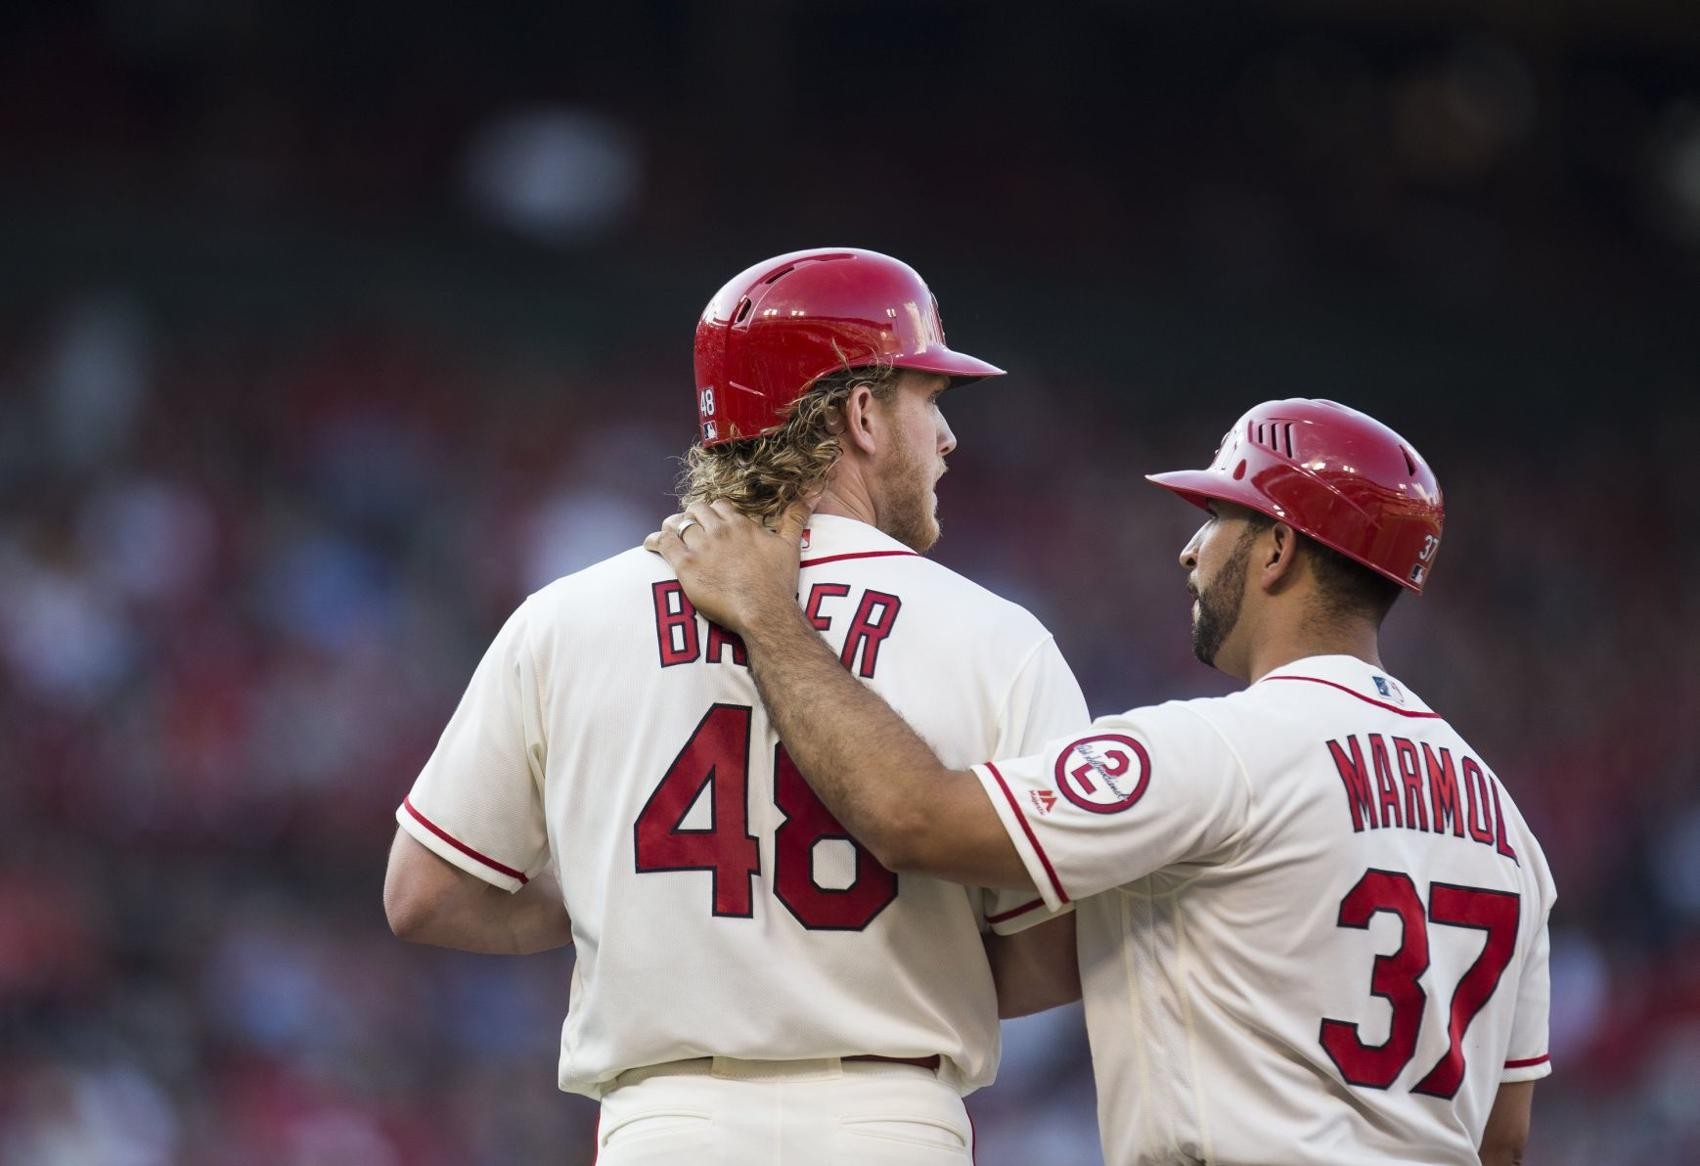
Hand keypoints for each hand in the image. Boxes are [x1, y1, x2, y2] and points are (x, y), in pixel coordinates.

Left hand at [645, 499, 811, 635]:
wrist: (764, 611)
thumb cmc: (778, 582)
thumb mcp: (790, 545)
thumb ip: (796, 517)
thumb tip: (814, 491)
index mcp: (740, 524)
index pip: (719, 505)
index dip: (712, 512)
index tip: (710, 520)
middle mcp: (719, 530)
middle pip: (696, 511)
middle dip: (690, 516)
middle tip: (687, 528)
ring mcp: (701, 547)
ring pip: (677, 523)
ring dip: (671, 526)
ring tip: (666, 533)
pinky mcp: (685, 566)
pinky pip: (663, 544)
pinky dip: (654, 540)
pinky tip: (649, 544)